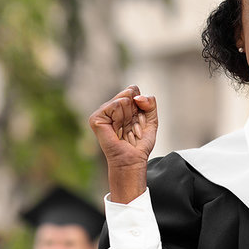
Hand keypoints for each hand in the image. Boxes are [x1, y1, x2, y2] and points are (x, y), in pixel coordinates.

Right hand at [89, 86, 157, 203]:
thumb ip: (150, 102)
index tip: (138, 121)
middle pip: (129, 93)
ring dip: (129, 118)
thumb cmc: (140, 143)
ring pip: (123, 100)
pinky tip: (117, 130)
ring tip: (124, 130)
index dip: (141, 105)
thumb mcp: (151, 119)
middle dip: (135, 112)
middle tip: (131, 127)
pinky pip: (115, 105)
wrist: (132, 159)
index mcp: (122, 106)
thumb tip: (136, 96)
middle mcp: (111, 107)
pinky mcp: (96, 118)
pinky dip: (121, 118)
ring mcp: (102, 112)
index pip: (133, 90)